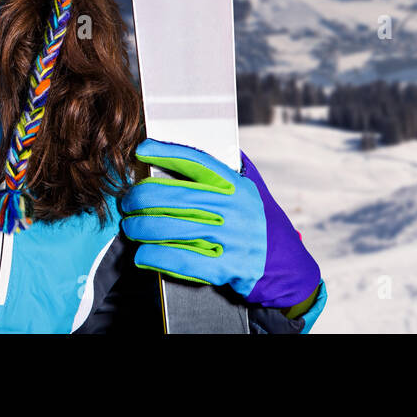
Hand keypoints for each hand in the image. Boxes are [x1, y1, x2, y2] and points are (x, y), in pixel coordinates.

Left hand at [119, 137, 320, 310]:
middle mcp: (234, 208)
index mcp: (238, 186)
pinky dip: (157, 257)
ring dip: (143, 227)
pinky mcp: (227, 267)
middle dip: (142, 197)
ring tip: (130, 227)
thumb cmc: (265, 227)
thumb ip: (233, 170)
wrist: (288, 268)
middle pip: (176, 196)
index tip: (143, 149)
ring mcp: (231, 238)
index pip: (197, 162)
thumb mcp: (255, 192)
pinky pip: (183, 259)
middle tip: (127, 201)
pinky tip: (142, 255)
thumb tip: (204, 147)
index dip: (167, 153)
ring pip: (174, 227)